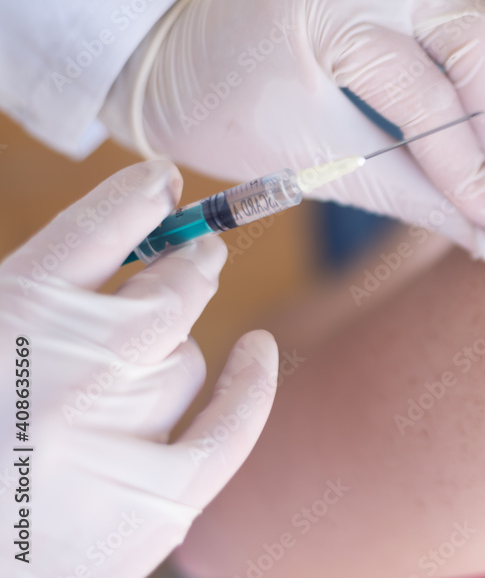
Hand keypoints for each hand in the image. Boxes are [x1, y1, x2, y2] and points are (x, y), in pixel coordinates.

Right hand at [0, 162, 277, 576]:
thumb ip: (27, 300)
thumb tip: (102, 249)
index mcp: (11, 315)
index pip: (101, 228)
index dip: (140, 198)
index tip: (160, 185)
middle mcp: (74, 368)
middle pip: (169, 289)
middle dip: (186, 263)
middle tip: (195, 252)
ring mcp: (119, 435)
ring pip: (184, 359)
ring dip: (171, 348)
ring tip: (149, 349)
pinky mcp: (156, 501)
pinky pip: (230, 425)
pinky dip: (250, 386)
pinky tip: (258, 352)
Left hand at [102, 0, 484, 255]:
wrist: (173, 60)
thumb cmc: (221, 114)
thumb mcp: (313, 165)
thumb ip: (414, 198)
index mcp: (321, 8)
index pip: (425, 95)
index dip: (474, 169)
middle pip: (478, 37)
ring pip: (482, 29)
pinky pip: (463, 30)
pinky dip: (480, 88)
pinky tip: (475, 133)